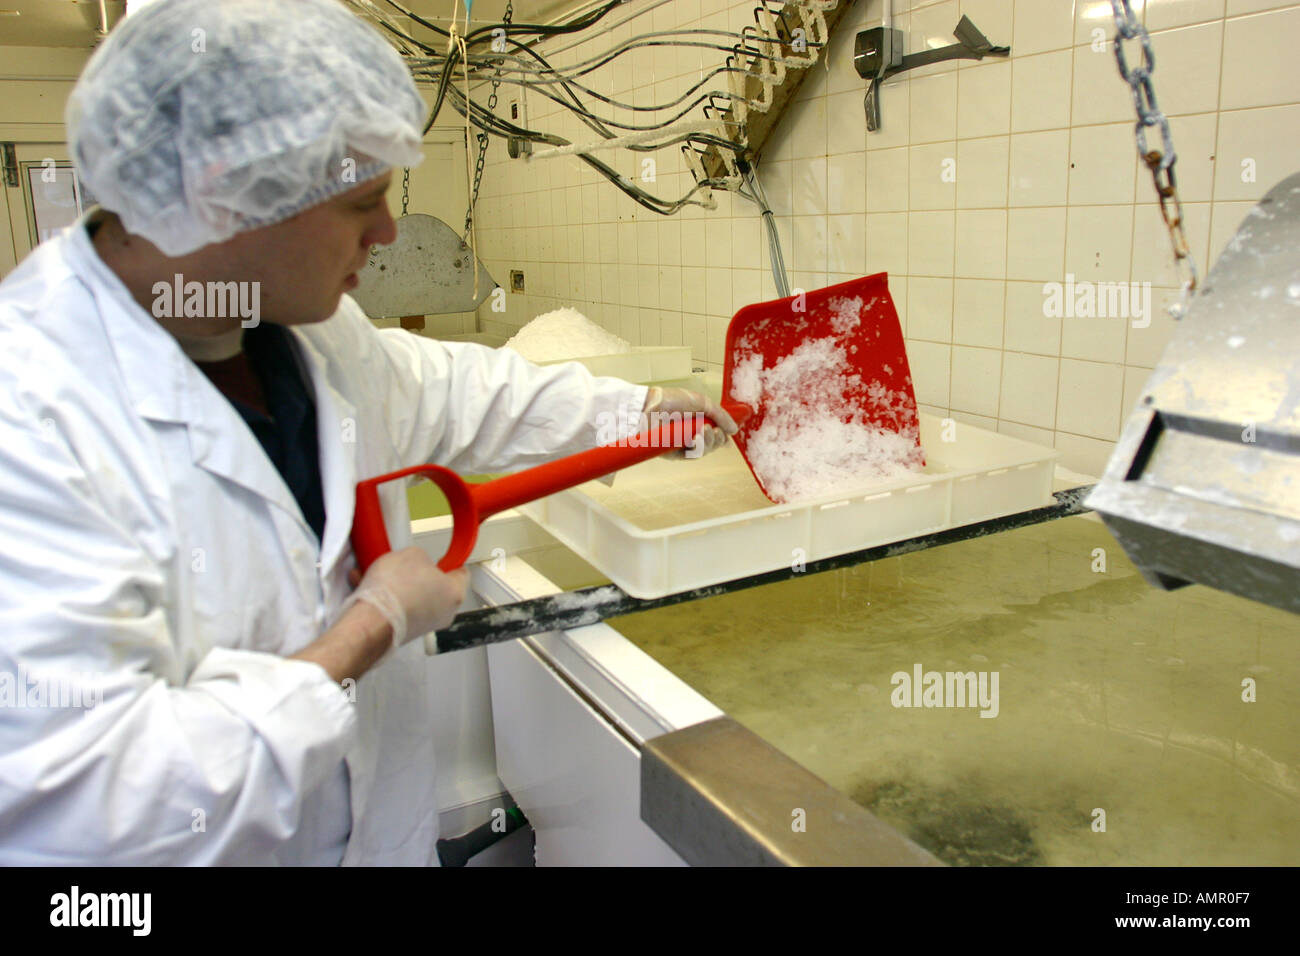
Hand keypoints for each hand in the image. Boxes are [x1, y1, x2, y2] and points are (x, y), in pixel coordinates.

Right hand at [348, 547, 468, 644]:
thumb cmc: (395, 590)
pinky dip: (385, 599)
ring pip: (413, 599)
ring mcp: (424, 626)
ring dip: (397, 586)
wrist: (371, 621)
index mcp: (455, 593)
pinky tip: (367, 586)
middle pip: (436, 588)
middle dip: (418, 575)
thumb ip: (421, 558)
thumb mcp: (411, 554)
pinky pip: (397, 610)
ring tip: (379, 574)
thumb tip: (416, 563)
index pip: (462, 574)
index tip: (442, 557)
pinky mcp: (404, 633)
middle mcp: (444, 614)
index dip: (450, 562)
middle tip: (405, 565)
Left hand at [642, 386, 739, 458]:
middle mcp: (691, 433)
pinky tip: (695, 438)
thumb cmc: (671, 400)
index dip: (723, 434)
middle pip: (713, 443)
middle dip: (718, 438)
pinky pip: (692, 456)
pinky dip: (698, 448)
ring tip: (703, 431)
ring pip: (705, 451)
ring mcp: (683, 444)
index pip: (716, 432)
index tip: (728, 431)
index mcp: (698, 420)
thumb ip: (720, 415)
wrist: (650, 408)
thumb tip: (734, 430)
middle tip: (714, 430)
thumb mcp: (702, 402)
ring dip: (709, 442)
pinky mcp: (674, 454)